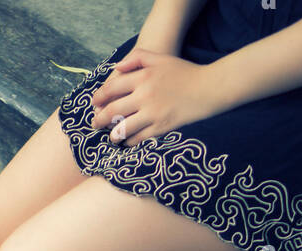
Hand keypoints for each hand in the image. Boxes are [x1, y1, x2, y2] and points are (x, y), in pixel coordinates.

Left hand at [90, 47, 219, 146]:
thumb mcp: (159, 58)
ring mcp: (152, 113)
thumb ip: (136, 58)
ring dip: (112, 135)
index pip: (112, 89)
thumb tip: (115, 69)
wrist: (207, 89)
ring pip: (123, 128)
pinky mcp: (161, 127)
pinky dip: (129, 141)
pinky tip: (127, 142)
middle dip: (99, 119)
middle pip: (113, 111)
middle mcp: (144, 95)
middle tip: (94, 124)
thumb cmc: (183, 72)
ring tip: (110, 137)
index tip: (94, 104)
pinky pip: (139, 138)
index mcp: (142, 77)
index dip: (99, 98)